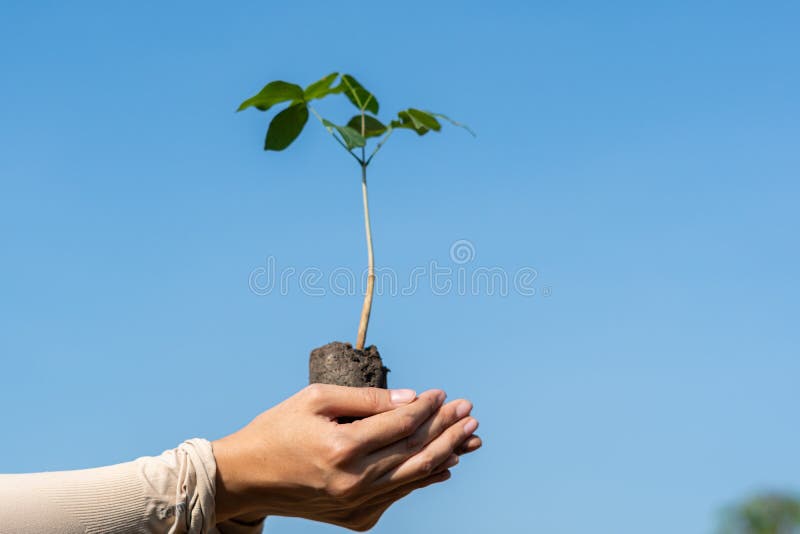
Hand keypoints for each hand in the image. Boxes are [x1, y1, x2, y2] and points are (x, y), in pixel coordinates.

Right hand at [212, 384, 480, 529]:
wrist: (246, 479)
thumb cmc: (278, 430)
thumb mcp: (315, 399)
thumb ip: (366, 400)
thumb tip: (411, 399)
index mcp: (342, 448)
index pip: (401, 424)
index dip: (427, 407)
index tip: (443, 394)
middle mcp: (354, 482)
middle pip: (416, 451)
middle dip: (447, 429)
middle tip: (471, 412)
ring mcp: (357, 505)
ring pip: (414, 476)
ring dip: (446, 454)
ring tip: (471, 437)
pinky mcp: (356, 518)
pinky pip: (400, 494)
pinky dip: (424, 478)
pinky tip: (445, 465)